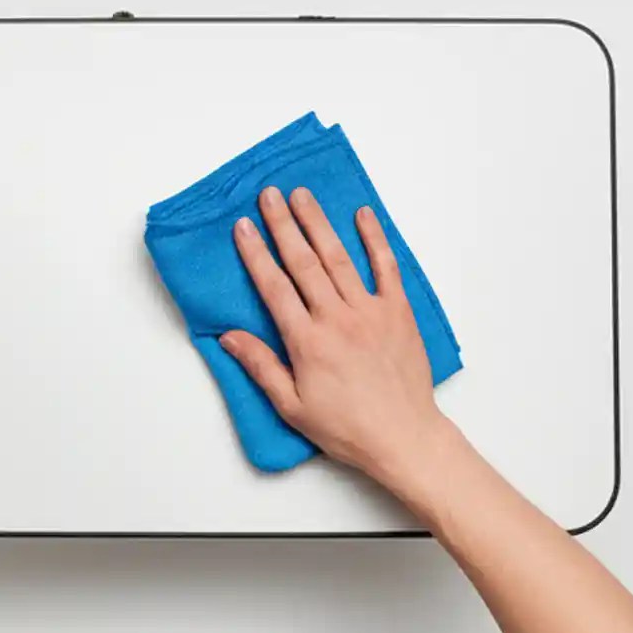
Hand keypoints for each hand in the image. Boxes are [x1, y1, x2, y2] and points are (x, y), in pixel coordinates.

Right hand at [219, 186, 449, 494]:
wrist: (403, 437)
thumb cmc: (347, 428)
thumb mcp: (293, 406)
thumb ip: (261, 366)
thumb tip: (230, 338)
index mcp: (307, 341)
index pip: (274, 287)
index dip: (256, 254)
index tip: (243, 228)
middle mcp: (337, 318)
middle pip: (303, 262)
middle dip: (283, 225)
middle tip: (269, 195)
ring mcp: (370, 311)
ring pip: (339, 258)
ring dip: (318, 223)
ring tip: (303, 195)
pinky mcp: (398, 313)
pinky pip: (386, 268)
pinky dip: (375, 239)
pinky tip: (363, 216)